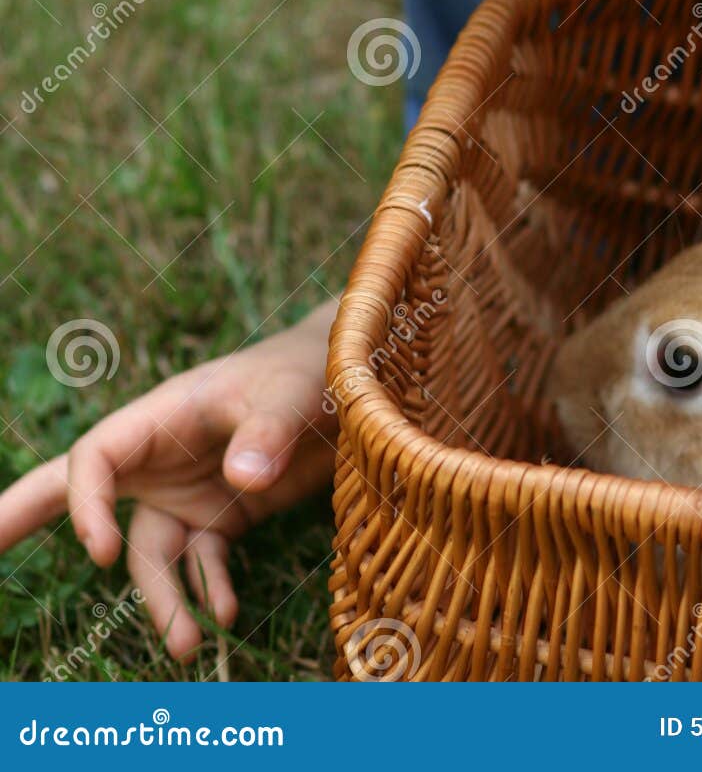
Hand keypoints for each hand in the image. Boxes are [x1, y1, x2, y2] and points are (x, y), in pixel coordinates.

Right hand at [0, 300, 339, 661]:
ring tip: (186, 645)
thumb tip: (242, 478)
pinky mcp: (224, 512)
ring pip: (149, 552)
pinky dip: (206, 589)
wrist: (356, 380)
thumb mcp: (297, 392)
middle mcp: (165, 454)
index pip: (96, 457)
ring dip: (160, 599)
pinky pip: (198, 561)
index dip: (85, 504)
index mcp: (165, 415)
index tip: (103, 552)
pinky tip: (223, 613)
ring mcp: (190, 486)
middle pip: (81, 490)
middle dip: (24, 516)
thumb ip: (270, 429)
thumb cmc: (315, 369)